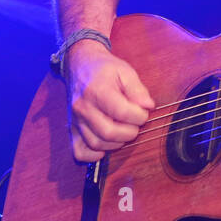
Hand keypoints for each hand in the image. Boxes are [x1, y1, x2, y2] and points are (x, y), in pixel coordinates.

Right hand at [64, 40, 154, 162]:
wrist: (80, 65)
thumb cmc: (104, 69)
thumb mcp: (125, 71)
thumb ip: (138, 89)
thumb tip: (148, 106)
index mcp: (97, 91)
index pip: (122, 113)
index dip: (139, 116)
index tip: (144, 112)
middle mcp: (83, 107)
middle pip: (108, 132)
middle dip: (130, 132)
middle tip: (136, 123)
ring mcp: (76, 120)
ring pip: (96, 143)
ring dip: (117, 143)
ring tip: (125, 130)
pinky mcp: (72, 128)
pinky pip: (79, 151)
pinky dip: (94, 155)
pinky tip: (106, 146)